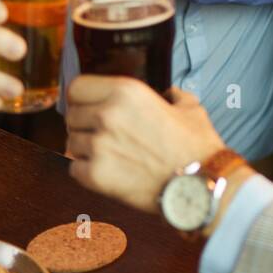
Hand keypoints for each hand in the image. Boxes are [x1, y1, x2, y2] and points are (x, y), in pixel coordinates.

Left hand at [65, 77, 226, 213]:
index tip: (88, 107)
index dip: (82, 98)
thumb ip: (173, 96)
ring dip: (86, 150)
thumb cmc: (197, 147)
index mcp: (126, 91)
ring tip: (111, 157)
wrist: (201, 185)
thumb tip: (170, 94)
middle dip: (84, 126)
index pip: (77, 87)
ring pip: (71, 143)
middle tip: (104, 137)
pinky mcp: (95, 174)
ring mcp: (99, 145)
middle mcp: (107, 114)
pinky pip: (74, 168)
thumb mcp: (190, 109)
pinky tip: (110, 173)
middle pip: (71, 116)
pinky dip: (87, 172)